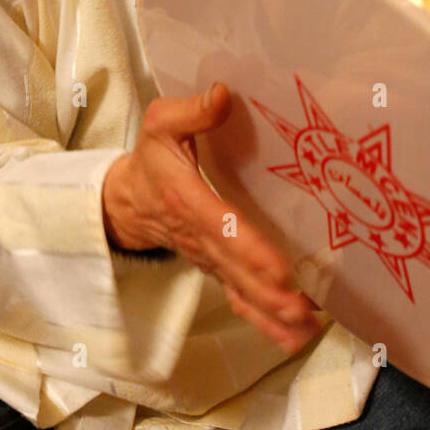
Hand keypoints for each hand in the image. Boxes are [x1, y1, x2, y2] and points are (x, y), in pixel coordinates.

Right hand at [102, 82, 320, 353]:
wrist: (125, 201)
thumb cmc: (150, 158)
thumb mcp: (161, 124)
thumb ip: (192, 111)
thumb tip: (224, 94)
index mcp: (187, 199)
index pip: (220, 227)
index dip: (248, 248)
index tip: (278, 267)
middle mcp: (198, 237)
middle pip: (234, 269)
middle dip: (266, 292)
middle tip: (300, 308)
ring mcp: (207, 259)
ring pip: (239, 291)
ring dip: (271, 313)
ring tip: (304, 327)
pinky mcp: (215, 270)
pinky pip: (239, 299)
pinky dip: (265, 321)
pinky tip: (294, 335)